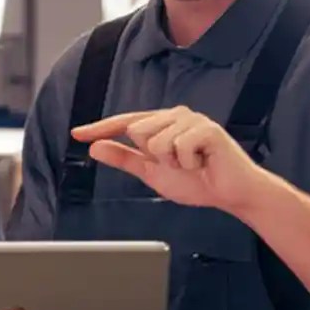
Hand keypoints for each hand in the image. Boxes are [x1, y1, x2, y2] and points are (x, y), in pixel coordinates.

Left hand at [71, 106, 268, 213]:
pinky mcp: (206, 129)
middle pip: (137, 131)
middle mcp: (175, 115)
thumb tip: (95, 148)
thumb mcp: (153, 172)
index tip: (77, 134)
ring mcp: (192, 119)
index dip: (100, 129)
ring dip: (172, 163)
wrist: (231, 193)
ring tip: (191, 165)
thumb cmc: (196, 180)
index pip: (125, 123)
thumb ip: (125, 159)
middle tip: (179, 165)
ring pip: (155, 141)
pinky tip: (202, 163)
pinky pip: (178, 148)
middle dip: (153, 156)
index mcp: (162, 123)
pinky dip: (188, 164)